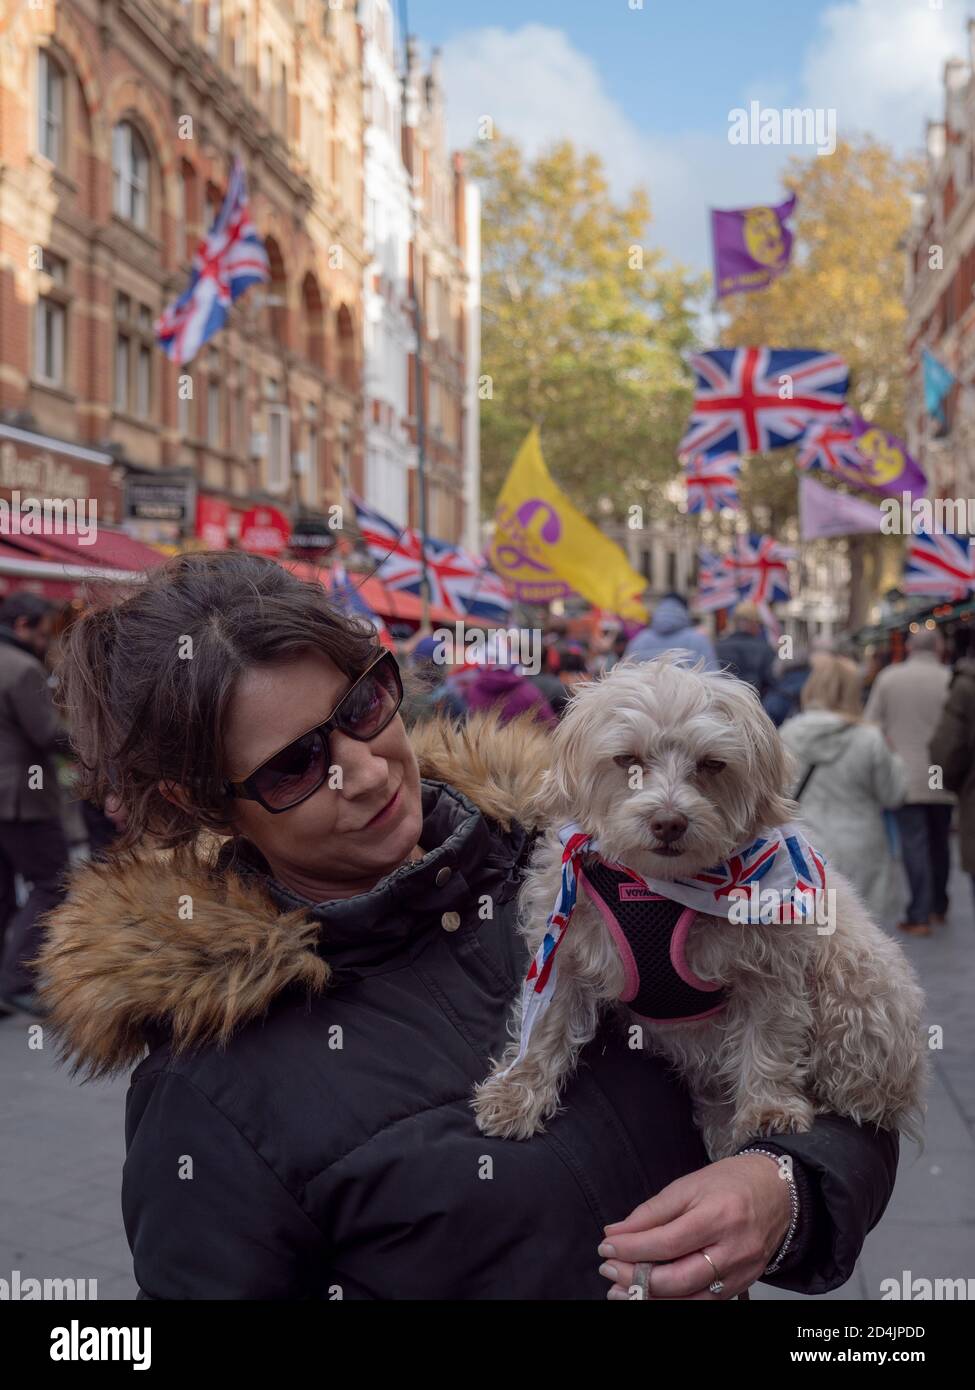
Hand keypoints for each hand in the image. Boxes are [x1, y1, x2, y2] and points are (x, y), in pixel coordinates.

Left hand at [597, 1153, 791, 1299]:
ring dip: (652, 1298)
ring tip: (622, 1291)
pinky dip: (676, 1302)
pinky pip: (705, 1303)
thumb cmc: (731, 1183)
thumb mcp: (689, 1185)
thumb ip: (652, 1211)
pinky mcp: (743, 1286)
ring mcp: (741, 1272)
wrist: (777, 1192)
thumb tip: (617, 1232)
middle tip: (609, 1270)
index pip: (667, 1242)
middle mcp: (733, 1249)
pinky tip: (653, 1295)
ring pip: (690, 1299)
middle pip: (678, 1278)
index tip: (606, 1246)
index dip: (632, 1248)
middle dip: (636, 1277)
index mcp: (718, 1215)